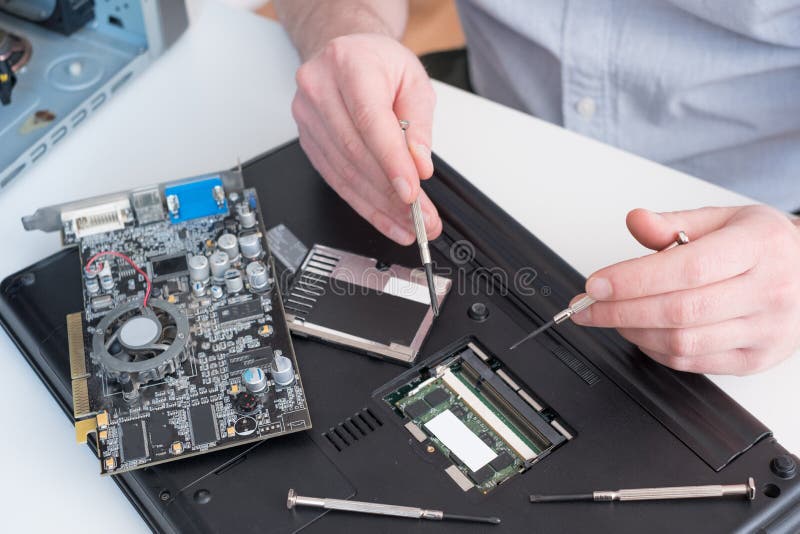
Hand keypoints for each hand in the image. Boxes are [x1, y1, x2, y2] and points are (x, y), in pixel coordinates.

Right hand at [291, 33, 440, 244]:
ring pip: (344, 173)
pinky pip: (335, 180)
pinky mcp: (307, 140)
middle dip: (391, 193)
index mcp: (349, 64)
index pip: (370, 121)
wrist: (347, 52)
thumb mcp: (414, 81)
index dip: (391, 162)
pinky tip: (384, 218)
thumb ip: (420, 125)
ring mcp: (307, 116)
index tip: (411, 193)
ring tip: (408, 225)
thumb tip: (419, 165)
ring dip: (379, 206)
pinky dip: (362, 204)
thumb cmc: (379, 63)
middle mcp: (320, 89)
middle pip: (356, 153)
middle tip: (421, 218)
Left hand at [572, 206, 799, 374]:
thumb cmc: (764, 246)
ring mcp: (765, 331)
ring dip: (634, 332)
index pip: (687, 268)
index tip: (596, 284)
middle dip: (620, 311)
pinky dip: (656, 350)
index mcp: (758, 248)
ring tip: (610, 317)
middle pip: (679, 310)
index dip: (634, 280)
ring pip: (684, 341)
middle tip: (586, 307)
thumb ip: (675, 223)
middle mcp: (769, 291)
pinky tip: (639, 333)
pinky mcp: (756, 359)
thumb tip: (635, 221)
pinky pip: (694, 362)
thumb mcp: (724, 219)